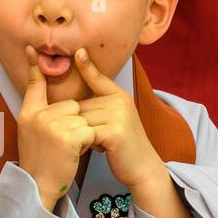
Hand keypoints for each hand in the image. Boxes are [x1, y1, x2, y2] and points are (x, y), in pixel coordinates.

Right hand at [16, 46, 96, 210]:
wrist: (39, 188)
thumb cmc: (40, 163)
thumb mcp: (32, 135)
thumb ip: (41, 114)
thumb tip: (63, 104)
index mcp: (28, 114)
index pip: (34, 85)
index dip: (34, 67)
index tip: (32, 49)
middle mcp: (37, 116)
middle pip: (70, 104)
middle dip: (76, 122)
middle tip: (65, 144)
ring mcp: (51, 125)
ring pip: (82, 117)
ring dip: (84, 133)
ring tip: (70, 150)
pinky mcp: (67, 137)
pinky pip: (88, 129)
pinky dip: (89, 142)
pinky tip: (77, 153)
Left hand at [72, 48, 187, 217]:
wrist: (142, 167)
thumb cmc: (122, 145)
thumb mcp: (113, 121)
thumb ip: (99, 108)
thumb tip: (75, 106)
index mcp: (119, 96)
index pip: (98, 78)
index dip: (86, 65)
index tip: (77, 51)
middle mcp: (119, 101)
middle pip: (80, 106)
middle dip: (78, 124)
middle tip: (92, 139)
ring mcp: (118, 115)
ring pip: (81, 120)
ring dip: (80, 135)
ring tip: (94, 146)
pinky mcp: (114, 132)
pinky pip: (86, 133)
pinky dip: (84, 143)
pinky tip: (95, 150)